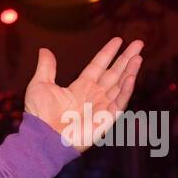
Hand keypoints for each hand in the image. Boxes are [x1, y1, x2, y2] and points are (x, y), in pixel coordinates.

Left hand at [25, 36, 142, 151]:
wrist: (43, 137)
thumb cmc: (39, 115)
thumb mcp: (40, 85)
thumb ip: (46, 67)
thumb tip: (44, 50)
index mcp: (79, 87)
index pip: (98, 66)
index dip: (108, 53)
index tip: (118, 40)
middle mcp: (93, 95)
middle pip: (114, 73)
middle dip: (126, 58)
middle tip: (139, 43)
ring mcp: (101, 107)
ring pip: (120, 85)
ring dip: (130, 70)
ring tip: (138, 56)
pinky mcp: (106, 119)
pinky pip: (119, 102)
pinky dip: (126, 90)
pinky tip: (131, 76)